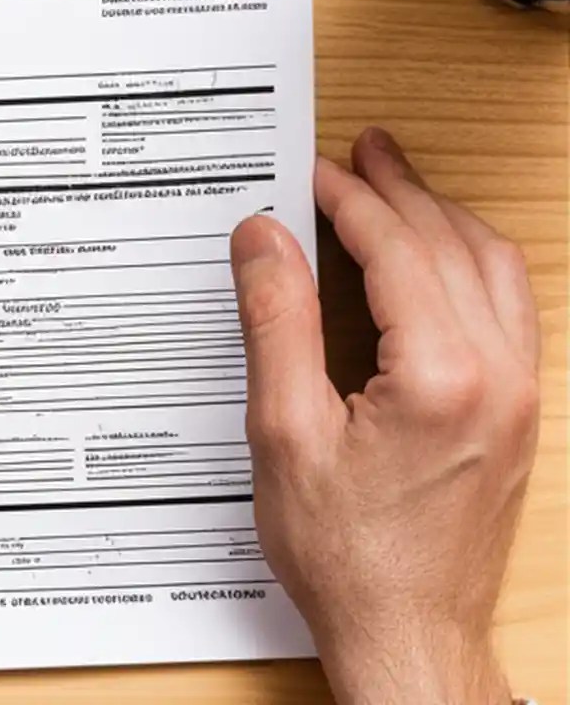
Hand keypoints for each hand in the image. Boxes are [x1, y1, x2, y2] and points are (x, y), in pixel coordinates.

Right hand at [231, 129, 537, 703]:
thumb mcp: (285, 434)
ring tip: (401, 185)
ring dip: (444, 218)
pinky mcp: (518, 414)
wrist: (408, 631)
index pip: (396, 251)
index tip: (314, 174)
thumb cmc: (348, 554)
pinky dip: (471, 264)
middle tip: (363, 152)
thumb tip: (265, 242)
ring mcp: (519, 395)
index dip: (349, 202)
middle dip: (401, 191)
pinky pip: (509, 308)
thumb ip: (278, 324)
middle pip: (452, 246)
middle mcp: (498, 376)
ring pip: (494, 270)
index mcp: (442, 376)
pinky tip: (441, 258)